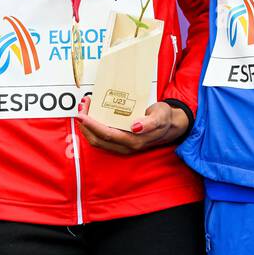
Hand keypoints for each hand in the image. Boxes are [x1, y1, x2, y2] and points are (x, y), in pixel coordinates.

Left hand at [73, 96, 187, 154]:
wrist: (172, 125)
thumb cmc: (165, 118)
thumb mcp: (161, 116)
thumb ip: (150, 123)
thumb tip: (135, 127)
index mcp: (135, 141)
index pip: (107, 135)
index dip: (92, 125)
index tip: (81, 114)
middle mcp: (127, 146)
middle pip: (98, 140)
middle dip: (85, 125)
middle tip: (81, 107)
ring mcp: (123, 146)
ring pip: (98, 140)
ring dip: (87, 127)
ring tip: (84, 109)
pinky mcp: (121, 142)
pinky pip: (102, 138)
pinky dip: (94, 127)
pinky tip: (92, 115)